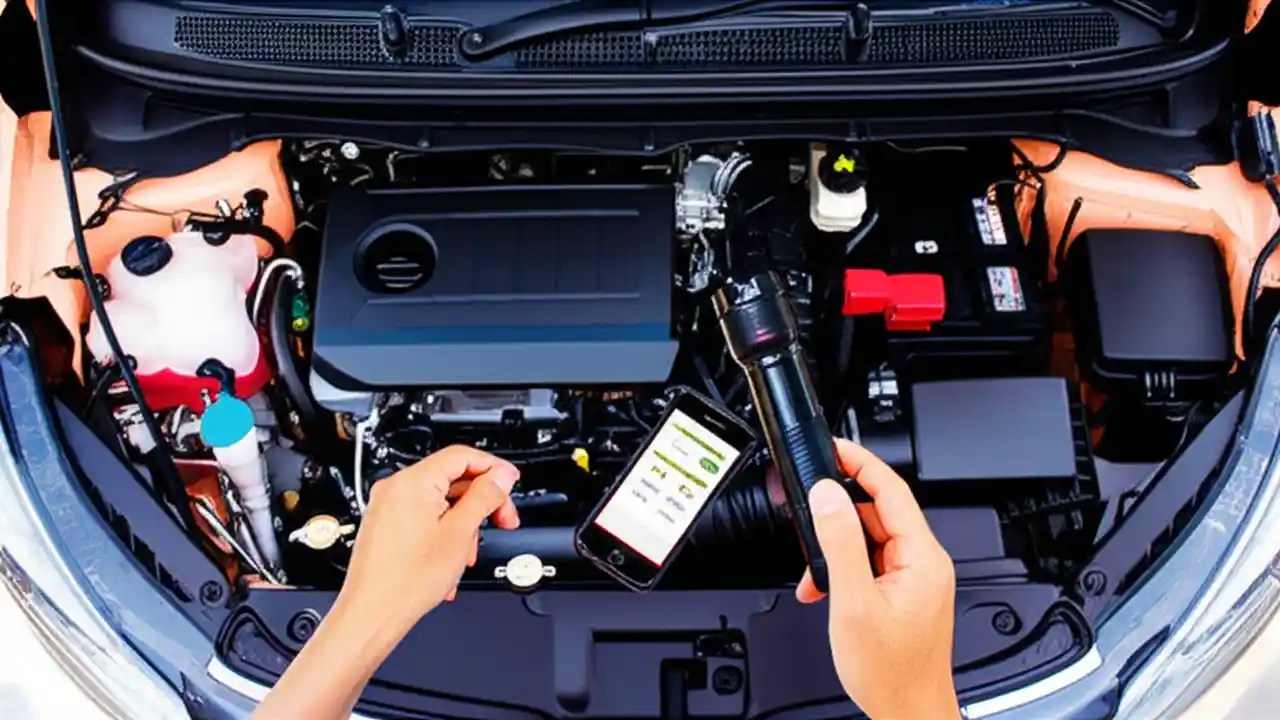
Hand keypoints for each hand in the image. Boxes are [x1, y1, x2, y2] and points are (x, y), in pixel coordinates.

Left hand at [255, 446, 519, 719]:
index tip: (510, 483)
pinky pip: (425, 517)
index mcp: (412, 482)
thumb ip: (484, 498)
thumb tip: (499, 477)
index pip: (462, 456)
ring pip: (441, 501)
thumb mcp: (459, 534)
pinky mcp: (386, 525)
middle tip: (502, 520)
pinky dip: (445, 532)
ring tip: (467, 552)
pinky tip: (451, 559)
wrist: (372, 614)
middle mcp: (395, 488)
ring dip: (464, 523)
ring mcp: (388, 507)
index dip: (493, 468)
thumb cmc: (404, 581)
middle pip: (453, 478)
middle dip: (481, 502)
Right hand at [797, 439, 957, 719]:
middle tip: (808, 523)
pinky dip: (844, 571)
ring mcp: (916, 579)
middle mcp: (924, 563)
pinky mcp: (905, 593)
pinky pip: (871, 564)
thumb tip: (828, 495)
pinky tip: (827, 591)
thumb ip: (839, 543)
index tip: (834, 448)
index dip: (860, 462)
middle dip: (837, 520)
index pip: (891, 489)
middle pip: (876, 513)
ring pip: (869, 540)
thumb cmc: (890, 672)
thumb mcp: (854, 602)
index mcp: (922, 557)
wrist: (909, 712)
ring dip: (837, 551)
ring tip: (816, 576)